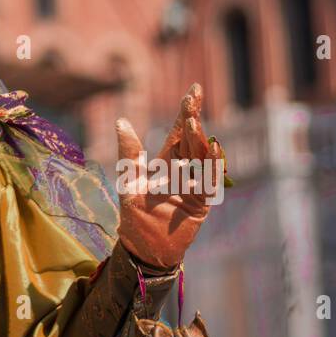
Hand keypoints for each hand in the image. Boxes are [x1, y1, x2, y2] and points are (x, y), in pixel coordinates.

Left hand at [115, 84, 219, 270]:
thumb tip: (121, 121)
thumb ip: (129, 152)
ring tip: (192, 121)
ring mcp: (195, 185)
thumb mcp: (130, 180)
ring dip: (198, 139)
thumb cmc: (135, 215)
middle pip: (192, 139)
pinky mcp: (201, 202)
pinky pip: (209, 181)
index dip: (188, 110)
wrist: (143, 248)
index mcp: (167, 162)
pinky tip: (213, 146)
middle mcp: (184, 170)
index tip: (195, 88)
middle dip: (193, 117)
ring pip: (201, 157)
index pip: (180, 131)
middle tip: (192, 96)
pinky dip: (212, 165)